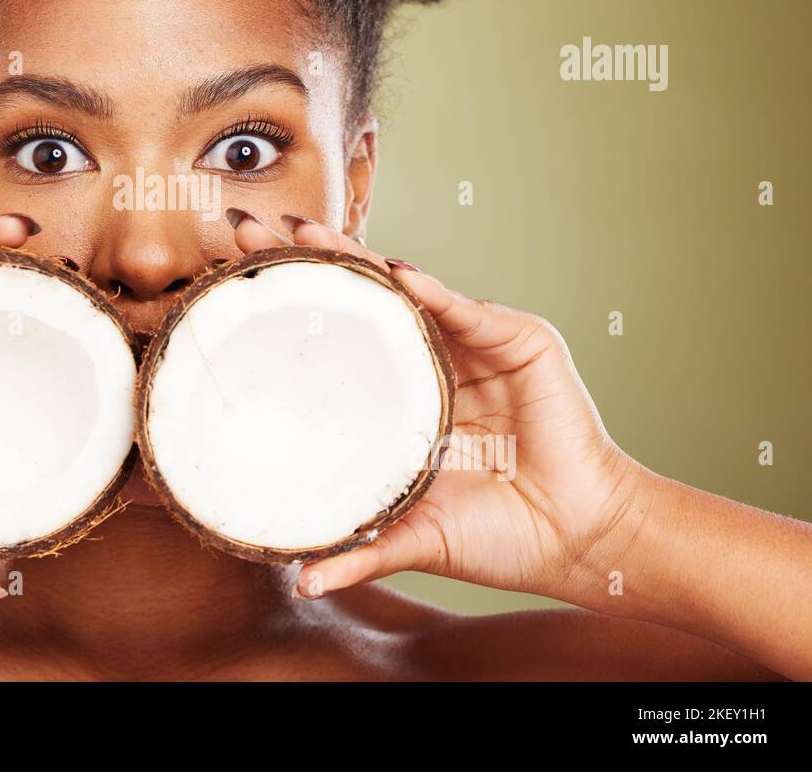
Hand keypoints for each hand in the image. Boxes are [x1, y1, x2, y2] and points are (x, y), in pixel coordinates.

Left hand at [227, 208, 645, 603]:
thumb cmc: (501, 535)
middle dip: (304, 262)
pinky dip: (433, 294)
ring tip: (305, 234)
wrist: (579, 539)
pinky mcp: (519, 340)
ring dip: (355, 258)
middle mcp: (433, 359)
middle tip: (248, 232)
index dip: (290, 309)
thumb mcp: (414, 534)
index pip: (336, 338)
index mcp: (403, 395)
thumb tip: (300, 579)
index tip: (232, 283)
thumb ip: (360, 548)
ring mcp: (475, 345)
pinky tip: (394, 275)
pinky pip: (467, 312)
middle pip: (360, 300)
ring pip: (406, 291)